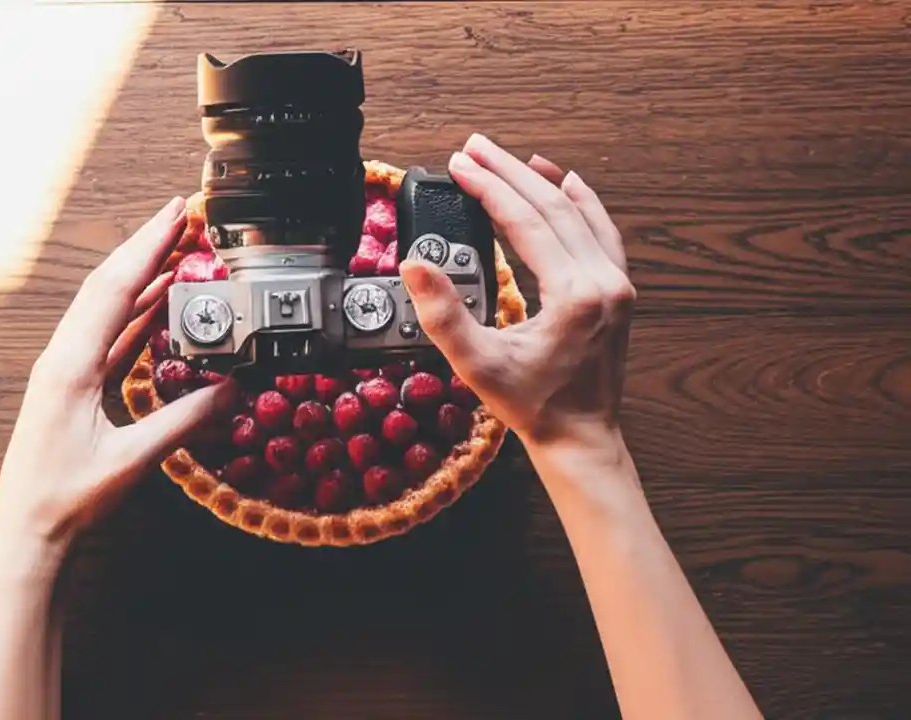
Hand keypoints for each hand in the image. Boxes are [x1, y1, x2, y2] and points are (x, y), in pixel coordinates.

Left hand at [0, 197, 234, 575]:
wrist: (25, 531)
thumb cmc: (66, 498)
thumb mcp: (132, 459)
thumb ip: (184, 421)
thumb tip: (231, 390)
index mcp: (71, 364)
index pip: (114, 288)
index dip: (149, 246)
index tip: (177, 213)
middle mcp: (63, 356)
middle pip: (108, 284)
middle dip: (147, 247)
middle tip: (184, 219)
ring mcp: (65, 369)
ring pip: (107, 307)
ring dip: (142, 277)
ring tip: (180, 253)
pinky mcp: (71, 386)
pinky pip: (107, 335)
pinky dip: (136, 313)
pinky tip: (158, 306)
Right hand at [399, 134, 634, 448]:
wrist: (581, 439)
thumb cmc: (534, 406)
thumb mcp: (477, 366)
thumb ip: (443, 315)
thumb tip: (416, 266)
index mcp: (574, 295)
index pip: (525, 221)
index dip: (487, 188)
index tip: (459, 165)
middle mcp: (604, 281)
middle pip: (553, 206)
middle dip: (509, 172)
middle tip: (474, 148)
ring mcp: (617, 285)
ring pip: (580, 213)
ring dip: (543, 181)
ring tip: (511, 158)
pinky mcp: (619, 292)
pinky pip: (603, 232)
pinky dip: (584, 202)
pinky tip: (570, 184)